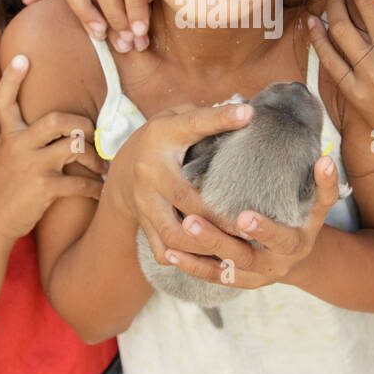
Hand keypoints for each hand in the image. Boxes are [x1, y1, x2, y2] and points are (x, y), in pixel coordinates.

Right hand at [0, 55, 105, 241]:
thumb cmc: (4, 187)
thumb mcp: (7, 157)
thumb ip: (25, 139)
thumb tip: (57, 127)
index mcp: (9, 136)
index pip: (4, 101)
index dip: (11, 79)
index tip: (22, 59)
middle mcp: (19, 146)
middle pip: (57, 119)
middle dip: (82, 124)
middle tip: (91, 135)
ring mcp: (31, 166)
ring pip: (74, 147)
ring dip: (95, 157)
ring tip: (100, 166)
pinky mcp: (43, 188)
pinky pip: (79, 182)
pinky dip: (95, 188)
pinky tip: (100, 192)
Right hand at [108, 99, 258, 260]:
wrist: (123, 167)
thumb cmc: (164, 139)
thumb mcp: (181, 118)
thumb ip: (210, 117)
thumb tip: (248, 113)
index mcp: (161, 137)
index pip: (194, 125)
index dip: (221, 119)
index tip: (248, 114)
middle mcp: (150, 172)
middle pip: (185, 199)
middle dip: (218, 216)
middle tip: (250, 226)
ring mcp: (144, 203)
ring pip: (173, 234)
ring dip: (205, 244)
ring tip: (235, 248)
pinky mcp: (144, 225)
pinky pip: (164, 251)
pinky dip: (187, 260)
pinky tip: (213, 260)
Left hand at [161, 156, 341, 289]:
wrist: (298, 257)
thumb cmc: (304, 219)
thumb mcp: (318, 206)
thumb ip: (322, 186)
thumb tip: (326, 160)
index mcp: (296, 245)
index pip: (281, 237)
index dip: (264, 229)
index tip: (243, 216)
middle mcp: (275, 265)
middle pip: (243, 256)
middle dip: (217, 240)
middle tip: (192, 221)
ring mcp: (255, 276)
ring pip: (223, 268)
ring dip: (198, 252)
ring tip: (178, 231)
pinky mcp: (238, 282)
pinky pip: (213, 276)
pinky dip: (192, 266)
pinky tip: (172, 252)